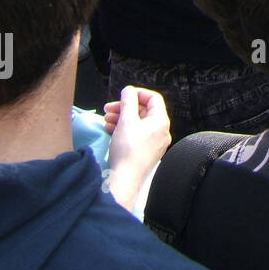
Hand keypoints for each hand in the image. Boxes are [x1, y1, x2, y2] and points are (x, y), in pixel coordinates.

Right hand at [105, 86, 171, 209]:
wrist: (125, 179)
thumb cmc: (127, 150)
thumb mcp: (126, 121)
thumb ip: (128, 102)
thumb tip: (129, 90)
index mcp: (161, 121)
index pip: (153, 98)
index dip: (137, 93)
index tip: (123, 95)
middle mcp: (161, 131)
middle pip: (144, 111)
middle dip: (125, 107)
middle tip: (109, 108)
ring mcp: (154, 142)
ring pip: (138, 123)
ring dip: (122, 118)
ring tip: (106, 119)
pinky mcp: (146, 152)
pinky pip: (137, 135)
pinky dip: (124, 129)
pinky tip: (110, 129)